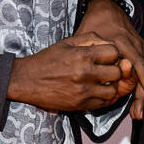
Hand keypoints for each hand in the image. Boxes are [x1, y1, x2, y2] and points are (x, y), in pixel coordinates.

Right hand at [6, 32, 132, 111]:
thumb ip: (90, 39)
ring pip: (114, 90)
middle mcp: (84, 73)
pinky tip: (99, 91)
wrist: (26, 80)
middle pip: (117, 72)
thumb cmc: (47, 60)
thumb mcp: (66, 43)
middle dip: (115, 69)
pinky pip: (103, 103)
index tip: (106, 56)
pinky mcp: (80, 105)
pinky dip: (105, 98)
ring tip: (104, 82)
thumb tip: (109, 42)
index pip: (114, 52)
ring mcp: (83, 91)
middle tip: (108, 69)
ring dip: (112, 86)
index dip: (113, 53)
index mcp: (81, 55)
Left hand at [75, 0, 143, 119]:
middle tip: (137, 113)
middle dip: (140, 95)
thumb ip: (86, 51)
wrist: (108, 7)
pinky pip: (143, 69)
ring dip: (141, 93)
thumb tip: (82, 74)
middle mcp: (133, 45)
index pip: (133, 65)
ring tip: (138, 111)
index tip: (137, 97)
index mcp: (121, 42)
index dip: (137, 82)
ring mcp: (139, 46)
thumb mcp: (86, 35)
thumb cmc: (95, 23)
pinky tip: (138, 98)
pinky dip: (141, 83)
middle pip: (141, 73)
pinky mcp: (141, 49)